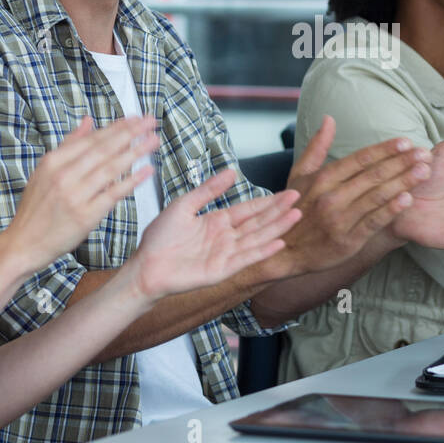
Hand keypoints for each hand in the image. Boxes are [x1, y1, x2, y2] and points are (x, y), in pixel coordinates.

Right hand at [6, 115, 158, 272]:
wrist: (23, 244)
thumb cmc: (36, 209)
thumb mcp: (45, 171)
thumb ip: (69, 144)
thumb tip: (88, 120)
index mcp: (53, 162)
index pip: (91, 139)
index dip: (117, 127)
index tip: (136, 118)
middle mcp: (64, 176)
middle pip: (103, 149)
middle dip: (130, 133)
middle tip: (150, 122)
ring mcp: (75, 196)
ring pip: (111, 168)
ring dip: (136, 152)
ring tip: (154, 140)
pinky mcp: (85, 216)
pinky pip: (113, 194)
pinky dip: (132, 181)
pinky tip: (148, 170)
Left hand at [123, 168, 301, 302]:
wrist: (145, 266)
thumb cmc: (159, 238)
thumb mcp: (185, 205)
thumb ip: (208, 190)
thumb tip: (231, 172)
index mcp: (217, 222)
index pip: (249, 210)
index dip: (268, 201)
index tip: (287, 192)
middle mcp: (226, 238)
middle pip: (258, 222)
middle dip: (279, 211)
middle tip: (299, 199)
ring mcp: (226, 255)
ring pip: (257, 239)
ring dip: (277, 228)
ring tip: (296, 216)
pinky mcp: (222, 271)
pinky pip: (246, 259)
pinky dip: (262, 251)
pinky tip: (278, 242)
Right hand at [270, 116, 433, 277]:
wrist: (282, 251)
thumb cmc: (294, 209)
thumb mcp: (299, 175)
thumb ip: (317, 146)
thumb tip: (329, 119)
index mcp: (322, 178)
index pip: (360, 158)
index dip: (385, 149)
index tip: (406, 142)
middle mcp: (331, 196)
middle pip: (373, 174)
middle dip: (402, 162)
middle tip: (425, 153)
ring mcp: (340, 218)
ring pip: (377, 196)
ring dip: (403, 181)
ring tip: (424, 171)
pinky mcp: (347, 240)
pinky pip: (373, 221)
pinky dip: (391, 209)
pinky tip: (408, 199)